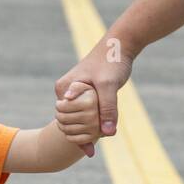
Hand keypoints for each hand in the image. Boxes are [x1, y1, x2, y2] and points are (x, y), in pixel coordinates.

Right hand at [54, 36, 133, 155]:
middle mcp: (64, 93)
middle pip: (70, 122)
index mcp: (63, 90)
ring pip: (78, 120)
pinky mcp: (83, 95)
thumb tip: (107, 133)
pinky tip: (105, 129)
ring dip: (89, 129)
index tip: (97, 138)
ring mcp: (73, 94)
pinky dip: (93, 123)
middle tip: (103, 137)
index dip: (80, 132)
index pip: (66, 120)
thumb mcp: (110, 85)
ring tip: (105, 132)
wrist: (120, 45)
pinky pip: (85, 114)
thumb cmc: (111, 61)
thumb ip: (108, 109)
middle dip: (84, 132)